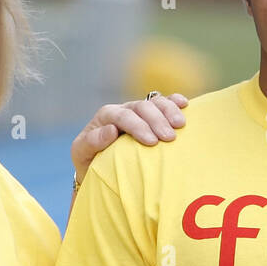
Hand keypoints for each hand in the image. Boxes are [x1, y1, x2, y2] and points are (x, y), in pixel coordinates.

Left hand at [72, 93, 187, 182]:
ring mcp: (139, 110)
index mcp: (106, 116)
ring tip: (181, 125)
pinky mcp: (151, 115)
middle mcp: (124, 109)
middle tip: (170, 137)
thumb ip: (92, 141)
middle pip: (142, 107)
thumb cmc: (89, 161)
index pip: (123, 116)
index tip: (152, 142)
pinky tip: (185, 104)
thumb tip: (112, 130)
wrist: (96, 163)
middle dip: (157, 120)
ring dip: (169, 111)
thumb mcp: (82, 153)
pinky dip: (174, 102)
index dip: (138, 126)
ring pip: (155, 102)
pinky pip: (164, 103)